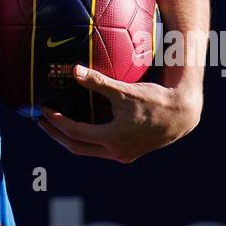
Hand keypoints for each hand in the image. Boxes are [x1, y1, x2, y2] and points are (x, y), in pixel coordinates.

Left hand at [38, 65, 200, 163]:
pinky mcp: (130, 151)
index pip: (75, 132)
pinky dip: (87, 138)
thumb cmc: (155, 100)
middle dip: (57, 135)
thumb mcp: (125, 90)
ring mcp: (123, 154)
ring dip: (71, 138)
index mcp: (112, 139)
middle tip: (41, 122)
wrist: (183, 114)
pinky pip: (101, 147)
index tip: (44, 110)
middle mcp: (116, 152)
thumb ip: (98, 82)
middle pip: (77, 147)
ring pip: (89, 149)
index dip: (57, 121)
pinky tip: (83, 124)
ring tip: (57, 124)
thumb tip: (74, 70)